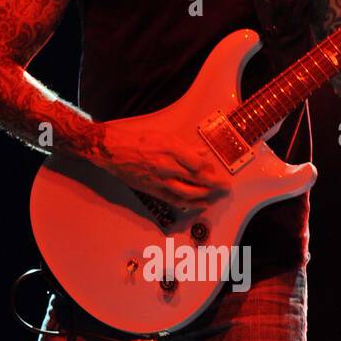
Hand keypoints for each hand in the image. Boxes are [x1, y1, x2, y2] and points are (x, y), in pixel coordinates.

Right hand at [95, 125, 230, 212]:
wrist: (114, 152)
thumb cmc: (138, 141)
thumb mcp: (164, 136)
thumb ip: (185, 147)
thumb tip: (202, 154)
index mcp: (170, 149)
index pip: (197, 164)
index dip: (210, 170)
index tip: (217, 170)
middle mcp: (167, 166)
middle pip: (197, 179)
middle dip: (214, 185)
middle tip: (226, 187)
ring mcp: (160, 180)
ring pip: (188, 192)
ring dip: (205, 196)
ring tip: (216, 196)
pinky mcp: (154, 190)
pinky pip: (175, 200)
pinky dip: (190, 204)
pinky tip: (201, 204)